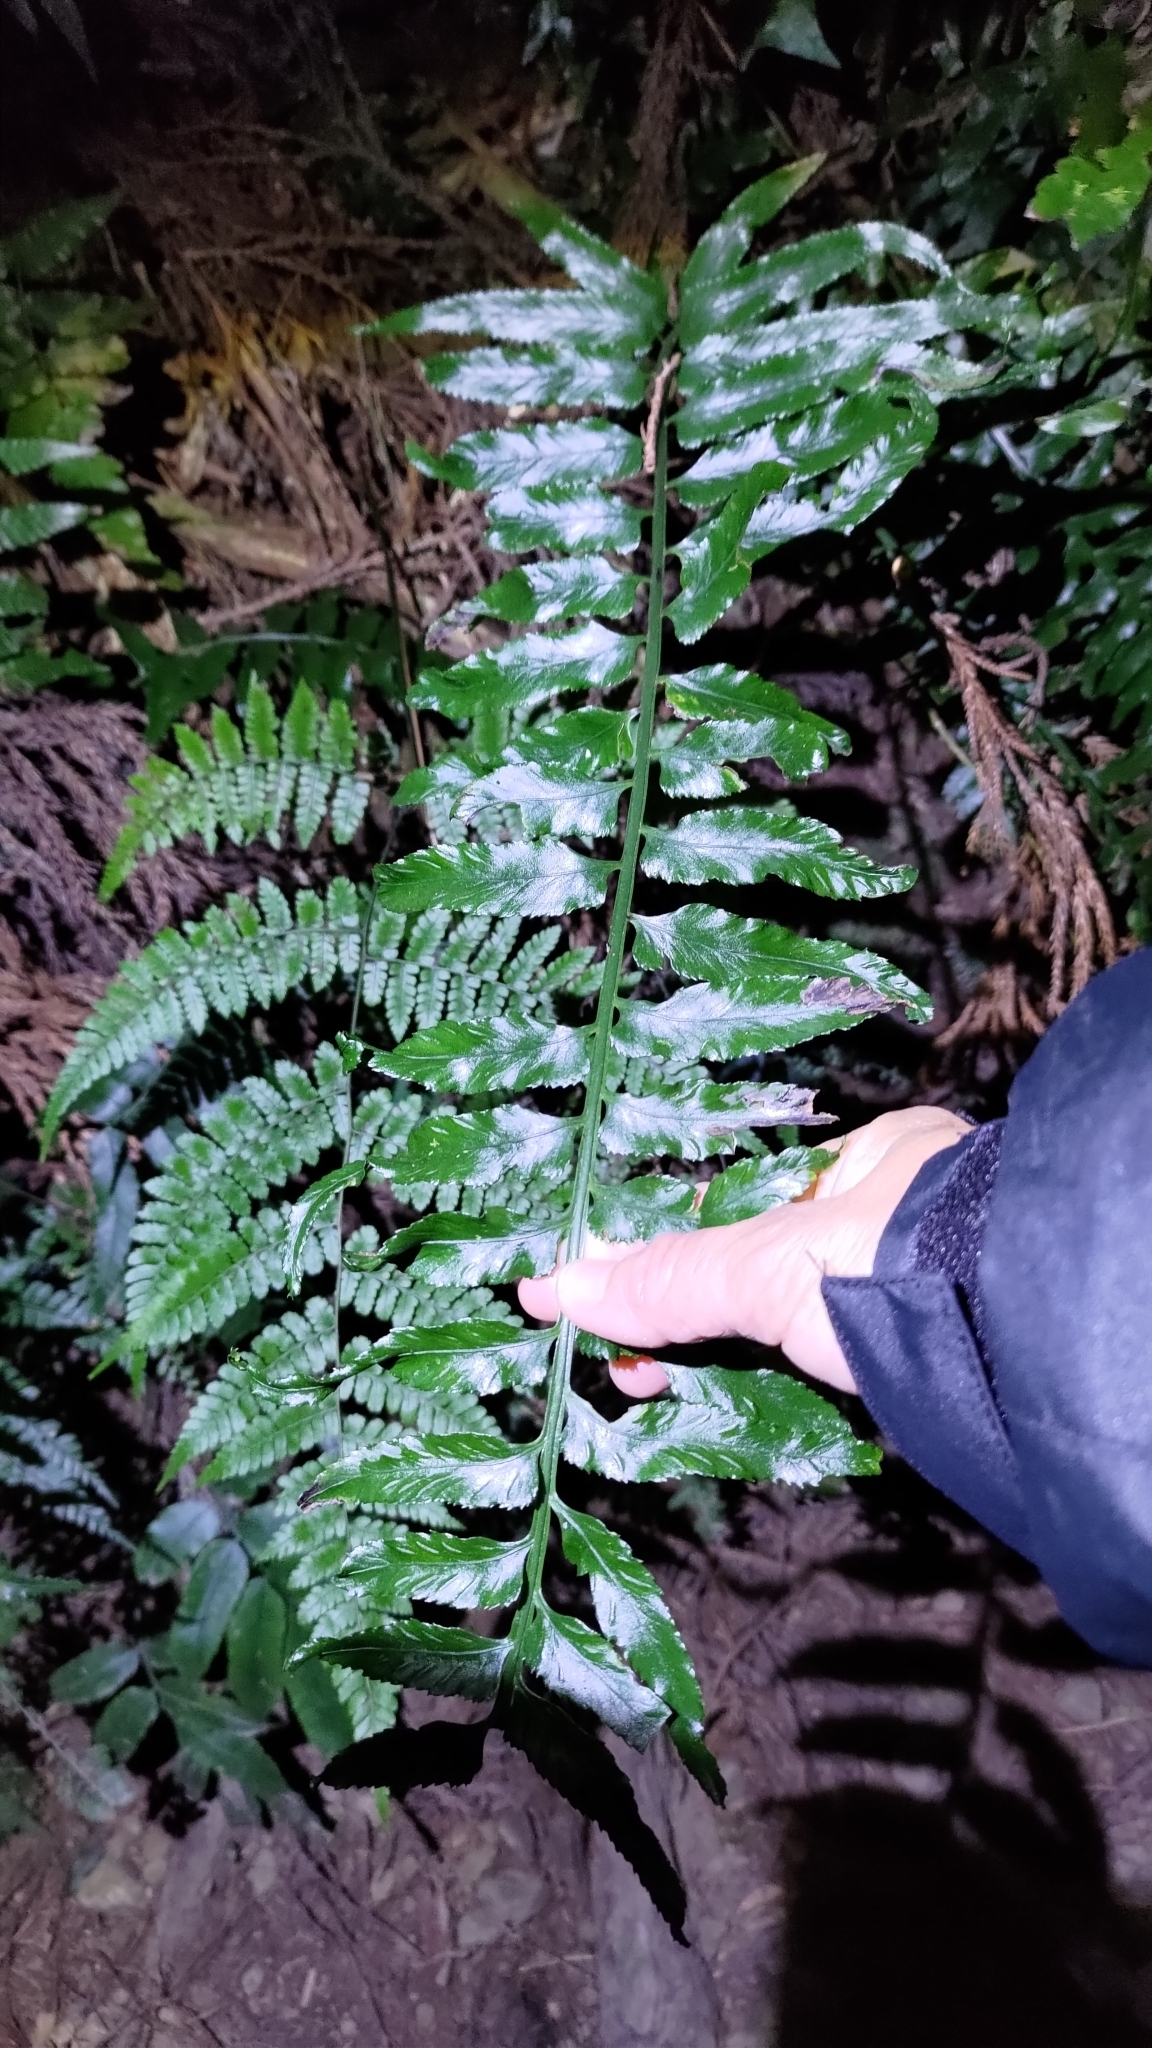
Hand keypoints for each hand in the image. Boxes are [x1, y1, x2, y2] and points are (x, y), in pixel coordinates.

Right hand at [518, 1107, 969, 1395]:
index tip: (604, 1288)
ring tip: (641, 1389)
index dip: (669, 1246)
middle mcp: (896, 1217)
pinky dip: (763, 1391)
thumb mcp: (773, 1267)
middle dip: (683, 1315)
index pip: (746, 1201)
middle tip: (616, 1362)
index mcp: (874, 1160)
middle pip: (759, 1270)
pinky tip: (708, 1408)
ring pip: (785, 1327)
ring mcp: (910, 1293)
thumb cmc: (906, 1263)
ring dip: (712, 1360)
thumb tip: (557, 1288)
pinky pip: (820, 1374)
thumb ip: (673, 1281)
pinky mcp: (917, 1364)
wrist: (1028, 1350)